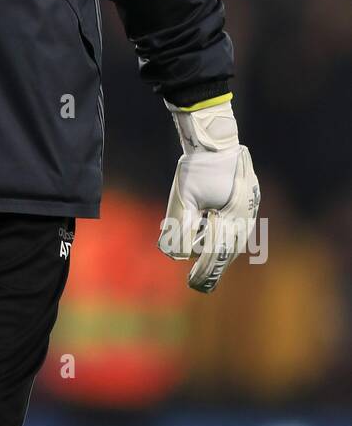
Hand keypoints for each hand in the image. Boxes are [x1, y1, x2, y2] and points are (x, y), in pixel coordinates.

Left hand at [158, 98, 259, 292]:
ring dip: (216, 251)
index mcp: (231, 216)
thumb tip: (175, 255)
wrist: (215, 143)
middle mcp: (244, 216)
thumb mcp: (184, 198)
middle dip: (211, 265)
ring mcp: (249, 210)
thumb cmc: (197, 168)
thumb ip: (181, 227)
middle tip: (195, 281)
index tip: (193, 282)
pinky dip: (223, 238)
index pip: (217, 252)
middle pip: (227, 251)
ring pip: (234, 241)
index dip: (204, 270)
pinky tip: (211, 238)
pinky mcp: (246, 204)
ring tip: (200, 258)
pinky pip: (237, 229)